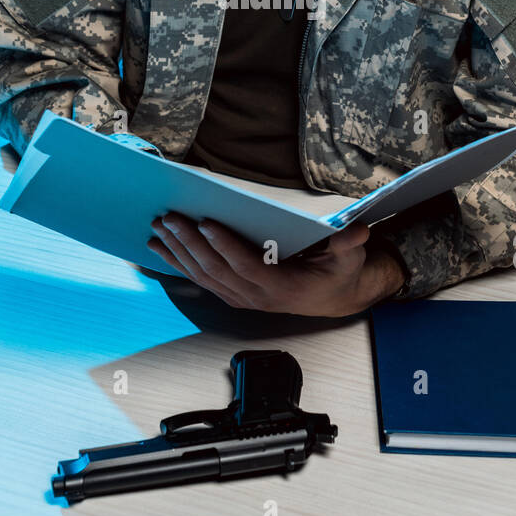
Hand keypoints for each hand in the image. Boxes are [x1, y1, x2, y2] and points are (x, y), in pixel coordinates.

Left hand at [147, 215, 405, 316]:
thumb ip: (349, 246)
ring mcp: (241, 297)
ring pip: (203, 276)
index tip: (206, 222)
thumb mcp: (350, 259)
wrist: (333, 298)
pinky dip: (179, 263)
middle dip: (190, 243)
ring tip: (159, 228)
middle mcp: (256, 296)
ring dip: (179, 252)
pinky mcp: (233, 294)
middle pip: (217, 269)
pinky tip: (160, 248)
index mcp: (282, 287)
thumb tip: (357, 232)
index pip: (246, 265)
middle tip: (170, 218)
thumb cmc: (338, 273)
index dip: (224, 245)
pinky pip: (201, 280)